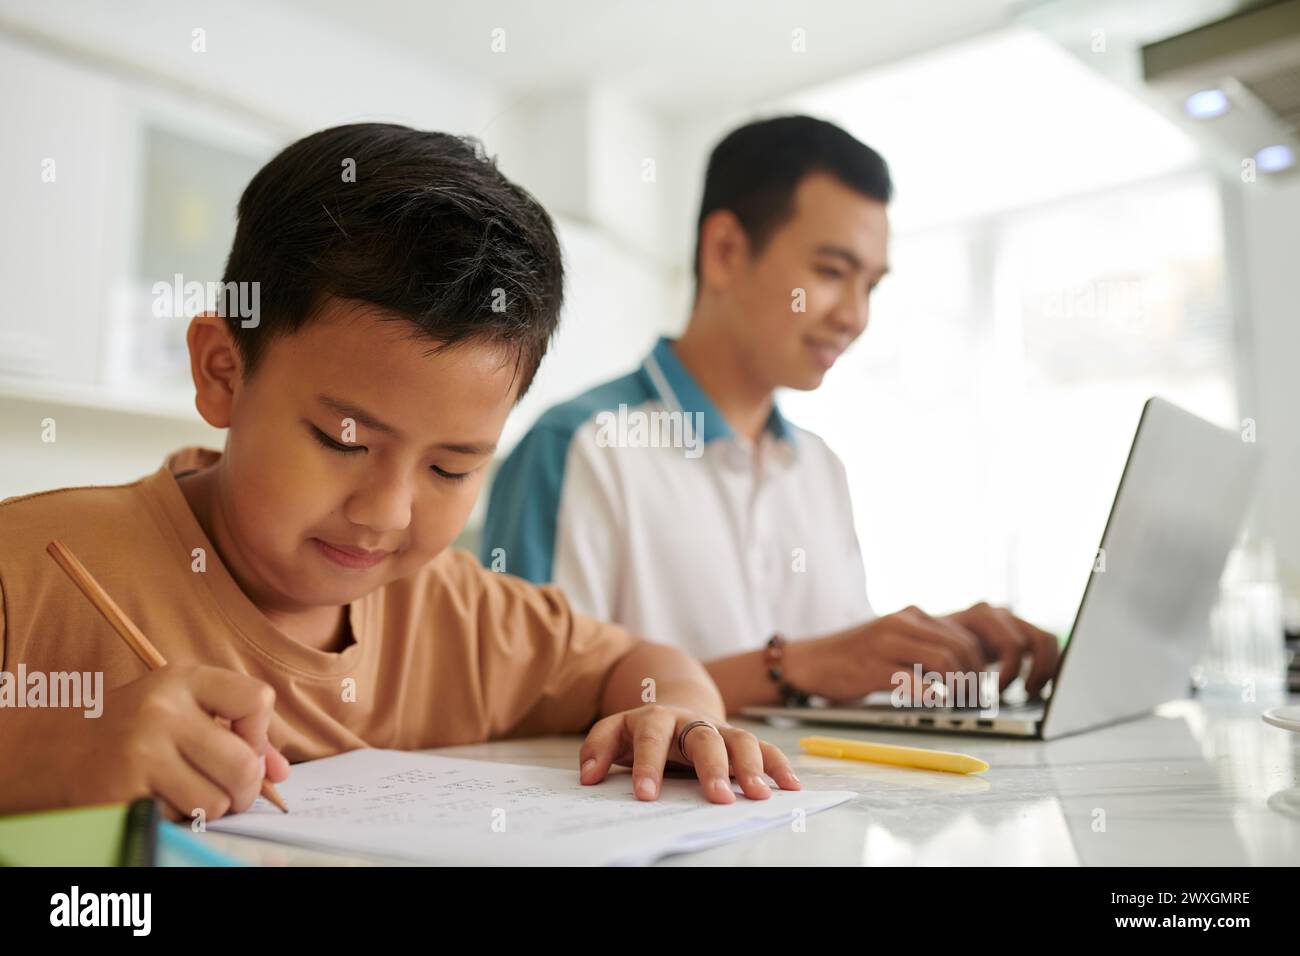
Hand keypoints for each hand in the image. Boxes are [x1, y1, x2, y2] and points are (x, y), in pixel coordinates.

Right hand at [52, 664, 290, 821]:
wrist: (50, 751)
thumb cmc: (132, 729)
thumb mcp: (182, 708)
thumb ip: (237, 732)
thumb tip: (280, 772)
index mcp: (182, 679)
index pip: (256, 700)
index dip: (261, 732)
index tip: (243, 745)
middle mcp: (161, 710)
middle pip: (243, 764)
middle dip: (245, 789)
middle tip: (231, 791)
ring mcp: (139, 752)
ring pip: (215, 801)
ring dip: (210, 808)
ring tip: (187, 793)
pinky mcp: (121, 792)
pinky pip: (178, 819)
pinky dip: (176, 818)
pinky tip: (155, 798)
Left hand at [578, 704, 800, 803]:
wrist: (674, 708)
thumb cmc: (641, 730)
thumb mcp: (615, 732)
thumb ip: (597, 748)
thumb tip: (588, 776)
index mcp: (655, 718)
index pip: (651, 738)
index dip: (648, 765)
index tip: (645, 796)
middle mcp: (690, 721)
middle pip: (704, 738)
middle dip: (711, 768)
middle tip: (717, 798)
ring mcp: (719, 729)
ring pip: (740, 740)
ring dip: (752, 767)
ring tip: (758, 795)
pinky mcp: (739, 740)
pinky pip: (764, 748)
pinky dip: (779, 766)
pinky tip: (791, 787)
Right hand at [786, 603, 1058, 702]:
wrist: (809, 662)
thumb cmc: (858, 660)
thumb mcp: (900, 645)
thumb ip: (935, 647)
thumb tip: (984, 666)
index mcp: (919, 616)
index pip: (984, 622)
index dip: (1006, 652)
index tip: (1008, 680)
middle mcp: (908, 620)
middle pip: (969, 644)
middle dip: (982, 677)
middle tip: (978, 699)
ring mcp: (890, 639)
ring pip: (950, 659)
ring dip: (961, 688)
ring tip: (956, 704)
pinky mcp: (874, 663)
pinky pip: (918, 680)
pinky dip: (932, 696)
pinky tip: (928, 703)